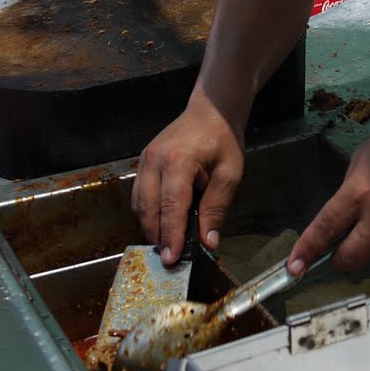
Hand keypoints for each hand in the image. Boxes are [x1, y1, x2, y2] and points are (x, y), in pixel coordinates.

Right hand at [131, 95, 244, 263]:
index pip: (171, 206)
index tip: (171, 259)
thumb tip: (208, 242)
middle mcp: (155, 160)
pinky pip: (139, 194)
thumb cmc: (224, 139)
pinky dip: (147, 213)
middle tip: (169, 259)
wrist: (211, 110)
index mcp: (179, 160)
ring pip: (138, 204)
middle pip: (148, 208)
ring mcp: (145, 160)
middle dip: (156, 236)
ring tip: (166, 245)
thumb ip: (217, 207)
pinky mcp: (143, 162)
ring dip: (150, 227)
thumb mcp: (230, 173)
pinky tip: (161, 224)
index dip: (170, 235)